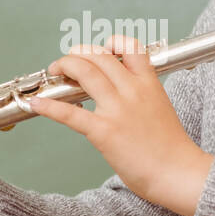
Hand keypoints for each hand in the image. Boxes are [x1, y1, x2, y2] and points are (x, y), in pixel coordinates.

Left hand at [28, 35, 213, 215]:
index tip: (99, 49)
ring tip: (54, 70)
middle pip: (100, 56)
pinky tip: (36, 103)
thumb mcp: (161, 110)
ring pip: (85, 72)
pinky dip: (48, 106)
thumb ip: (143, 96)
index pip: (130, 47)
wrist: (178, 173)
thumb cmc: (171, 150)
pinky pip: (70, 113)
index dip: (111, 42)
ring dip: (64, 66)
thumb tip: (121, 95)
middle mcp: (133, 91)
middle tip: (66, 62)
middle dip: (78, 54)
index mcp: (149, 84)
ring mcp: (118, 109)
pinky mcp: (104, 131)